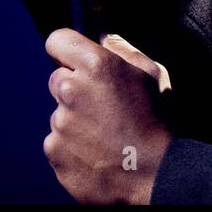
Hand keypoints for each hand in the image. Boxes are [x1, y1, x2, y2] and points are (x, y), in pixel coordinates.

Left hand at [42, 29, 173, 204]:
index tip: (74, 60)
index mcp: (96, 65)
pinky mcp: (54, 150)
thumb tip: (103, 38)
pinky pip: (57, 142)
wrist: (153, 173)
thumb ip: (123, 49)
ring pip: (59, 113)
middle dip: (74, 88)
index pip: (57, 40)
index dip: (67, 49)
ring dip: (75, 120)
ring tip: (104, 134)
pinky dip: (71, 146)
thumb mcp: (152, 74)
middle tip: (101, 105)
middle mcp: (71, 89)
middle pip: (57, 79)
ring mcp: (60, 122)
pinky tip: (96, 151)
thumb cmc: (157, 121)